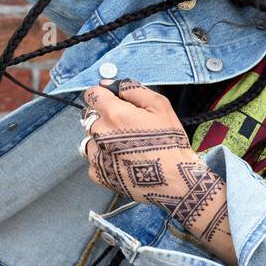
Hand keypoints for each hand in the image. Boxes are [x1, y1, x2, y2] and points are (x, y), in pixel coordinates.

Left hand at [79, 79, 214, 214]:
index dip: (102, 95)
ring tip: (125, 147)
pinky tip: (122, 161)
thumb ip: (133, 90)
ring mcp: (97, 156)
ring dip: (102, 140)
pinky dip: (104, 159)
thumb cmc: (170, 142)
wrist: (175, 181)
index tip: (111, 100)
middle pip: (91, 118)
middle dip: (105, 118)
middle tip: (128, 128)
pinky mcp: (99, 175)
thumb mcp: (160, 106)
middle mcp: (101, 134)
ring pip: (91, 140)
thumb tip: (110, 83)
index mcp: (114, 114)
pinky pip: (93, 161)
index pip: (92, 95)